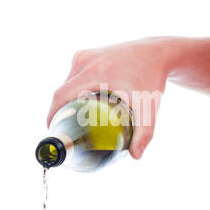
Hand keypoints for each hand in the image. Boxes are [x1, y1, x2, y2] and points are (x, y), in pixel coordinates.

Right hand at [47, 38, 171, 159]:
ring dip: (67, 101)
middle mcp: (86, 61)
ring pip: (66, 83)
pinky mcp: (87, 54)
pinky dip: (73, 90)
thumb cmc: (152, 79)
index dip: (53, 115)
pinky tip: (79, 104)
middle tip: (67, 132)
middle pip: (62, 92)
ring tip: (73, 120)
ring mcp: (85, 55)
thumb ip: (144, 133)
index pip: (62, 96)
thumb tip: (135, 156)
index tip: (54, 131)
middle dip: (61, 112)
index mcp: (95, 72)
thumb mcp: (148, 107)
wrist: (156, 53)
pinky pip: (73, 76)